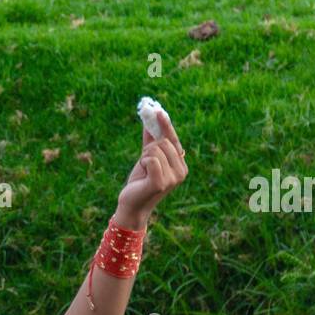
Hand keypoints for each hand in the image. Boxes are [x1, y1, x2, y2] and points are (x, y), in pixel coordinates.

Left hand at [115, 106, 187, 227]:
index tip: (157, 110)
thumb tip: (150, 118)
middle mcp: (182, 171)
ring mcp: (174, 178)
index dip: (165, 125)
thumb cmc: (140, 182)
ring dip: (144, 158)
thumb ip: (151, 139)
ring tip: (144, 172)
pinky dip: (142, 163)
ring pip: (155, 149)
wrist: (131, 204)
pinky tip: (143, 176)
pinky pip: (150, 159)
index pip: (173, 139)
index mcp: (181, 164)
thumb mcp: (147, 158)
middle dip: (148, 150)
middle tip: (145, 165)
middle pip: (162, 142)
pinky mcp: (161, 183)